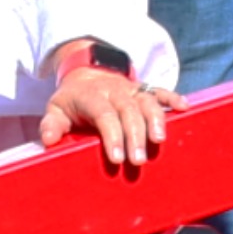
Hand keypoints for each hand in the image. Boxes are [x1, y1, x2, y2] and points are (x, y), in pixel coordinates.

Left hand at [40, 45, 170, 172]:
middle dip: (135, 136)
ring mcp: (132, 89)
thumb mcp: (55, 109)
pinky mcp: (144, 89)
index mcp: (92, 96)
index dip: (112, 136)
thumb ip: (52, 124)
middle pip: (129, 112)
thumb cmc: (72, 99)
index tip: (116, 158)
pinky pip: (161, 91)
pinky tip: (184, 108)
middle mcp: (115, 90)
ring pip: (147, 102)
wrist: (87, 72)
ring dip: (156, 121)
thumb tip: (48, 140)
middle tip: (138, 161)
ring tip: (159, 141)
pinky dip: (173, 98)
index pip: (104, 115)